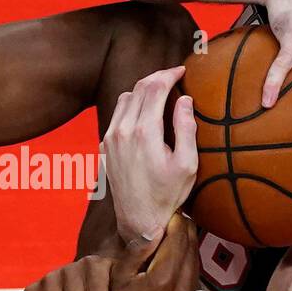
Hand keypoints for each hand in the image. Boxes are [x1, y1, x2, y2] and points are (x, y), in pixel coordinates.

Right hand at [97, 213, 199, 290]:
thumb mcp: (116, 279)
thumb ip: (137, 252)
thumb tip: (153, 226)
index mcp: (162, 280)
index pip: (178, 240)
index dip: (175, 222)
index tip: (170, 209)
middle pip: (191, 249)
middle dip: (185, 230)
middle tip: (177, 214)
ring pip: (195, 263)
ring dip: (189, 245)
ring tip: (179, 230)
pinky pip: (193, 277)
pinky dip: (189, 262)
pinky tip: (180, 255)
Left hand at [102, 66, 197, 244]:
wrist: (138, 220)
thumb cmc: (167, 194)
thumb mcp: (187, 164)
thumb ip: (186, 128)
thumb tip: (184, 100)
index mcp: (144, 132)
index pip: (155, 88)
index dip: (169, 73)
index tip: (181, 70)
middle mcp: (122, 131)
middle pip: (139, 88)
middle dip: (157, 77)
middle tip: (173, 76)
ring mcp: (110, 138)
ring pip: (125, 98)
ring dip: (143, 90)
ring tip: (160, 93)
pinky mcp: (104, 146)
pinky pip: (116, 114)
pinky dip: (131, 105)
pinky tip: (144, 112)